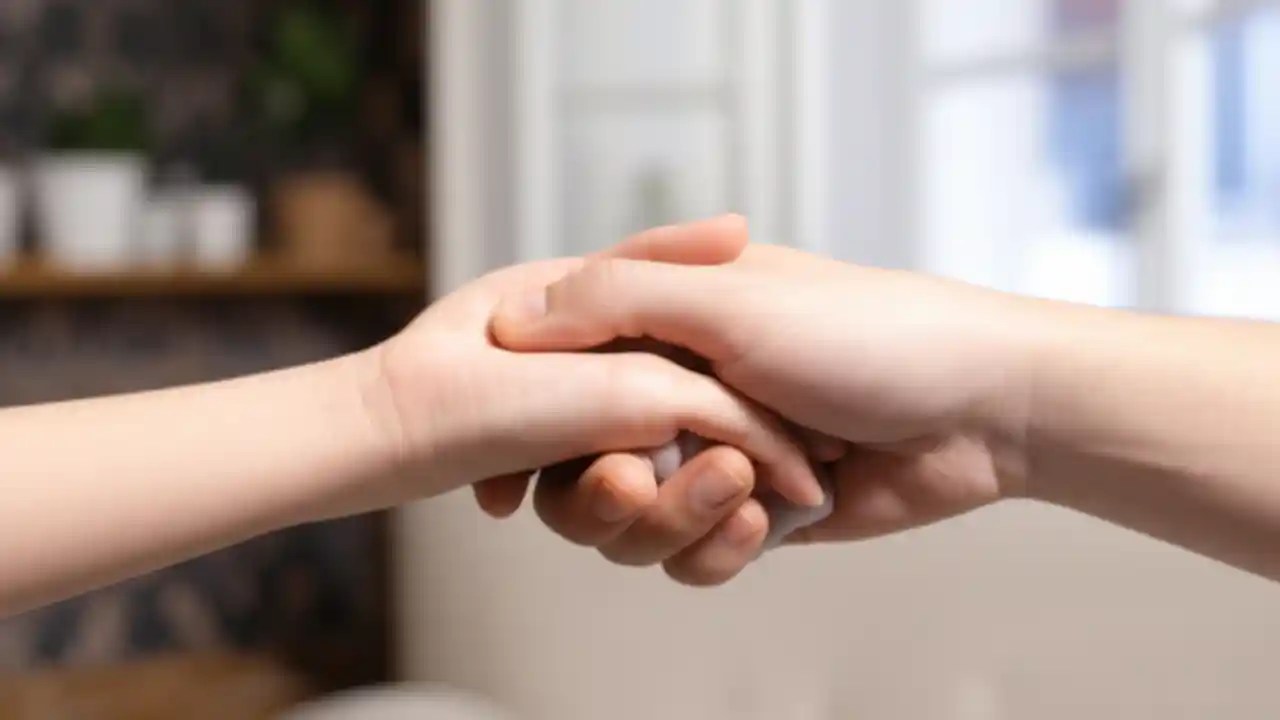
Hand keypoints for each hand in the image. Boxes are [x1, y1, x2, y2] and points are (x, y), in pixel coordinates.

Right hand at [491, 223, 1031, 563]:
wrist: (979, 407)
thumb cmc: (864, 333)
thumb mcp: (730, 299)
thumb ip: (616, 303)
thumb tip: (511, 322)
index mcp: (661, 327)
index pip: (556, 383)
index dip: (530, 429)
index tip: (510, 471)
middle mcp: (677, 394)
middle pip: (578, 471)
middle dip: (604, 489)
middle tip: (632, 479)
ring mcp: (713, 459)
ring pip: (633, 527)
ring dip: (675, 516)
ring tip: (743, 488)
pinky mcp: (753, 517)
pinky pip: (694, 557)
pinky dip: (721, 546)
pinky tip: (771, 518)